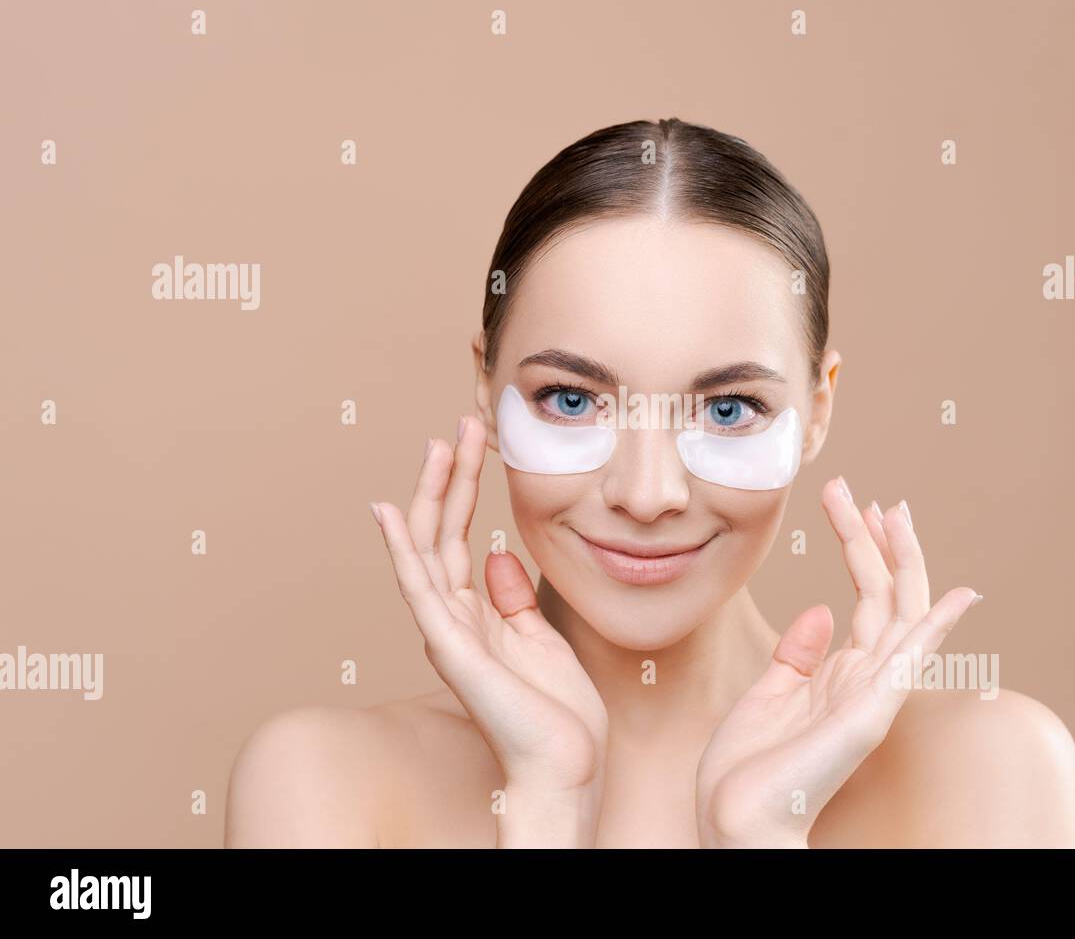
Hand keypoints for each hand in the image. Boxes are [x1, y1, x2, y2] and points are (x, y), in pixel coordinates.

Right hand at [370, 415, 608, 846]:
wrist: (565, 765)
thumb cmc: (557, 712)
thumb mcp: (540, 639)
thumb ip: (514, 598)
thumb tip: (497, 554)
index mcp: (475, 615)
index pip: (462, 538)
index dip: (466, 489)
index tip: (476, 441)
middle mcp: (451, 618)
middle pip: (442, 533)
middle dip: (451, 478)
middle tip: (462, 425)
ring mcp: (446, 632)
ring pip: (428, 549)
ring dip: (432, 495)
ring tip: (439, 445)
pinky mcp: (450, 647)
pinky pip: (419, 589)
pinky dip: (402, 549)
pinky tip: (392, 512)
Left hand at [695, 477, 980, 847]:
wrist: (736, 821)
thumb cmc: (747, 770)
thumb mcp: (768, 695)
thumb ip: (797, 655)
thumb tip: (821, 610)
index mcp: (842, 675)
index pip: (867, 598)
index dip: (862, 547)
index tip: (853, 504)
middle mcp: (866, 679)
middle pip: (887, 594)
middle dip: (878, 540)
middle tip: (867, 493)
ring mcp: (873, 695)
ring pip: (902, 612)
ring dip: (901, 559)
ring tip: (893, 510)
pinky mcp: (870, 712)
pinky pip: (913, 660)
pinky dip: (940, 625)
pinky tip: (959, 593)